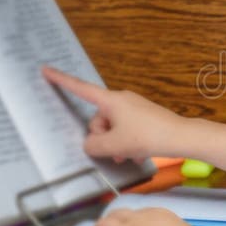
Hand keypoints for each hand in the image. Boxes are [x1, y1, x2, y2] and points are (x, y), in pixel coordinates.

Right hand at [42, 66, 183, 163]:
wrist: (180, 137)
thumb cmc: (146, 137)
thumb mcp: (113, 145)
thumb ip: (93, 145)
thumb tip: (91, 144)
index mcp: (111, 100)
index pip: (80, 88)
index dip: (61, 80)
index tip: (45, 69)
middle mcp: (121, 100)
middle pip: (97, 120)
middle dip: (102, 138)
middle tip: (116, 151)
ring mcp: (134, 108)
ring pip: (112, 128)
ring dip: (116, 145)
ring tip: (128, 156)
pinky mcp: (144, 118)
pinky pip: (126, 131)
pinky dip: (127, 144)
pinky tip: (137, 156)